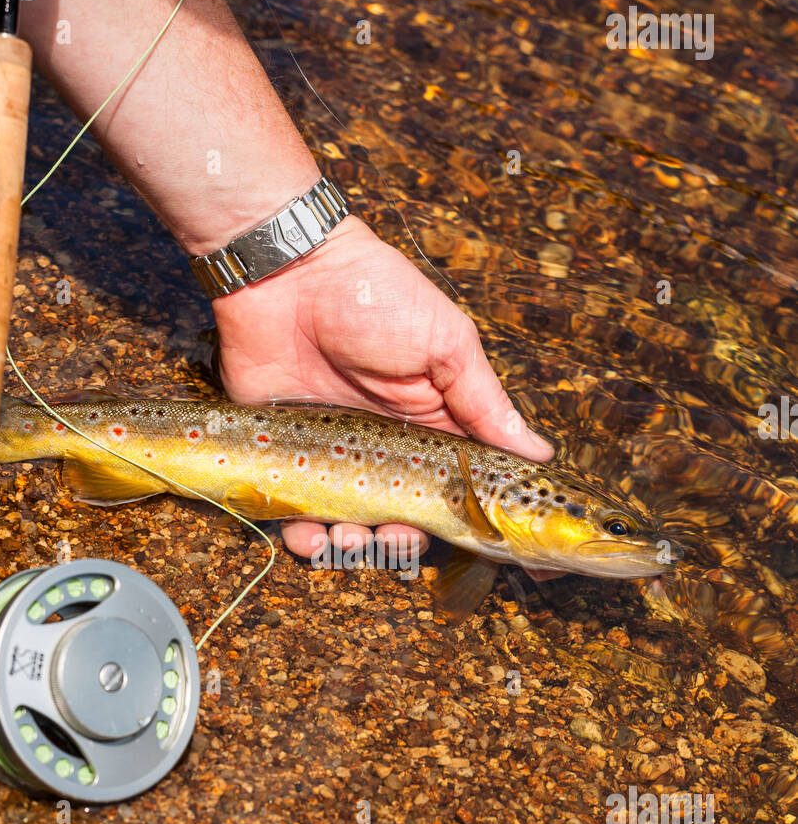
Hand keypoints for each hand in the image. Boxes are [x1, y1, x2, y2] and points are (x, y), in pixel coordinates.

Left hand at [213, 216, 553, 560]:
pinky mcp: (285, 460)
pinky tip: (312, 535)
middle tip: (398, 536)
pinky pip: (297, 517)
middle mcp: (387, 451)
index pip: (463, 490)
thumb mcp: (446, 345)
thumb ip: (485, 405)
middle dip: (405, 543)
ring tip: (351, 537)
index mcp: (433, 428)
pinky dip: (305, 538)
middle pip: (406, 522)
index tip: (491, 551)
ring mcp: (335, 459)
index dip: (478, 524)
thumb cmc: (376, 296)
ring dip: (356, 547)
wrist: (288, 272)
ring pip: (353, 529)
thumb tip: (538, 455)